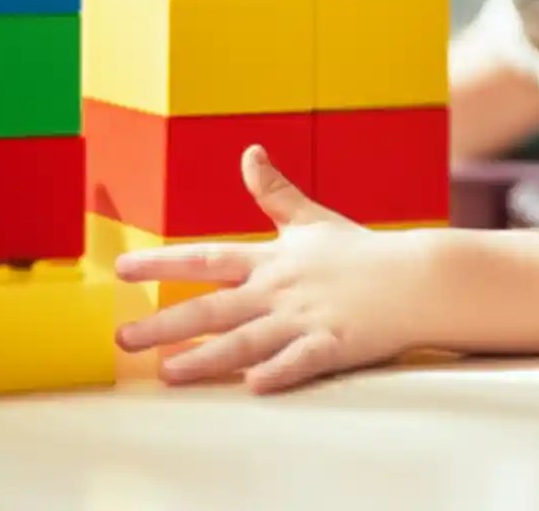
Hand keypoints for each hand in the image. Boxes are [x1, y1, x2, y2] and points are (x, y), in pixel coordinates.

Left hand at [115, 145, 443, 393]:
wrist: (417, 277)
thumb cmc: (363, 253)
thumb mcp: (313, 220)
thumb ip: (276, 192)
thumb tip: (250, 152)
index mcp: (273, 260)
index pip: (207, 259)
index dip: (162, 262)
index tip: (121, 270)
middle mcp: (281, 290)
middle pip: (215, 307)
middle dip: (166, 324)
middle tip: (123, 340)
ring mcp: (307, 319)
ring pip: (248, 340)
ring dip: (207, 358)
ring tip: (169, 372)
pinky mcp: (335, 345)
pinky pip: (302, 361)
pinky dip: (278, 372)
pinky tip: (253, 386)